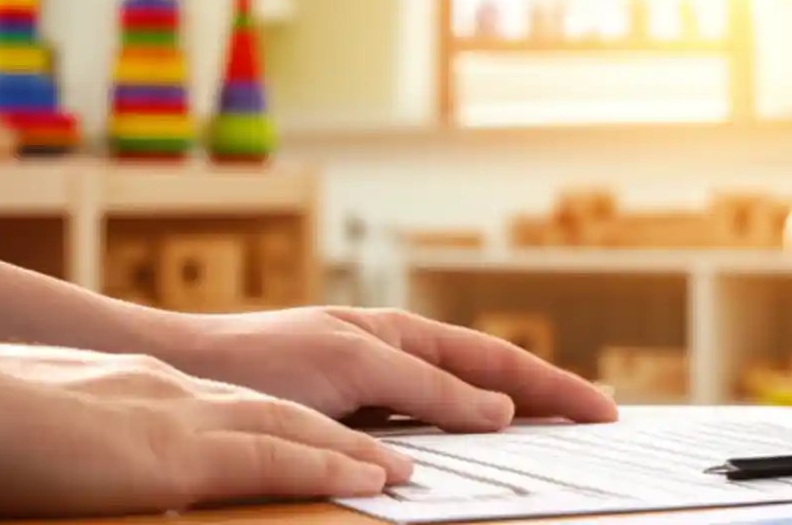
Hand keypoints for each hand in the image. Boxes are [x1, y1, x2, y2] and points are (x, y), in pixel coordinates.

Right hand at [0, 337, 411, 518]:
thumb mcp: (51, 427)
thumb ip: (93, 439)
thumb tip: (101, 460)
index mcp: (142, 391)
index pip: (235, 406)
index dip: (289, 423)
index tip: (330, 439)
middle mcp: (174, 394)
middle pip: (281, 408)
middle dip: (341, 427)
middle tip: (394, 445)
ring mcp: (179, 417)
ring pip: (293, 427)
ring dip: (354, 449)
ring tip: (405, 469)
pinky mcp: (176, 451)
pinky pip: (274, 455)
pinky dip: (330, 464)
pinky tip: (372, 478)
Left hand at [165, 308, 617, 431]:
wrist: (189, 370)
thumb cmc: (263, 360)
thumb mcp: (352, 367)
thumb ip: (427, 387)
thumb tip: (500, 412)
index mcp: (404, 335)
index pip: (497, 364)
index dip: (552, 386)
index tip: (602, 408)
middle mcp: (397, 357)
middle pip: (489, 380)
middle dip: (546, 398)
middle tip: (599, 422)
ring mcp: (378, 385)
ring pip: (460, 406)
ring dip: (511, 419)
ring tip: (555, 436)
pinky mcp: (353, 414)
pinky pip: (424, 427)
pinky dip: (462, 439)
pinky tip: (471, 457)